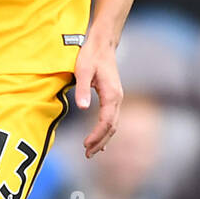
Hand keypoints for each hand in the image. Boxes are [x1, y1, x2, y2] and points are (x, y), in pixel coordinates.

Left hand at [73, 37, 122, 158]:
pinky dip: (106, 131)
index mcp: (111, 94)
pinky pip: (112, 118)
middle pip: (112, 127)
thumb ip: (81, 90)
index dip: (96, 135)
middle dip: (99, 142)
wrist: (102, 44)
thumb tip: (82, 108)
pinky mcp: (113, 97)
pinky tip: (100, 141)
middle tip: (87, 155)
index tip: (85, 145)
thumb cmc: (90, 56)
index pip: (106, 122)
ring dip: (103, 139)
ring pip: (113, 124)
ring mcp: (117, 98)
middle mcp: (118, 98)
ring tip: (91, 152)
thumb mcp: (82, 71)